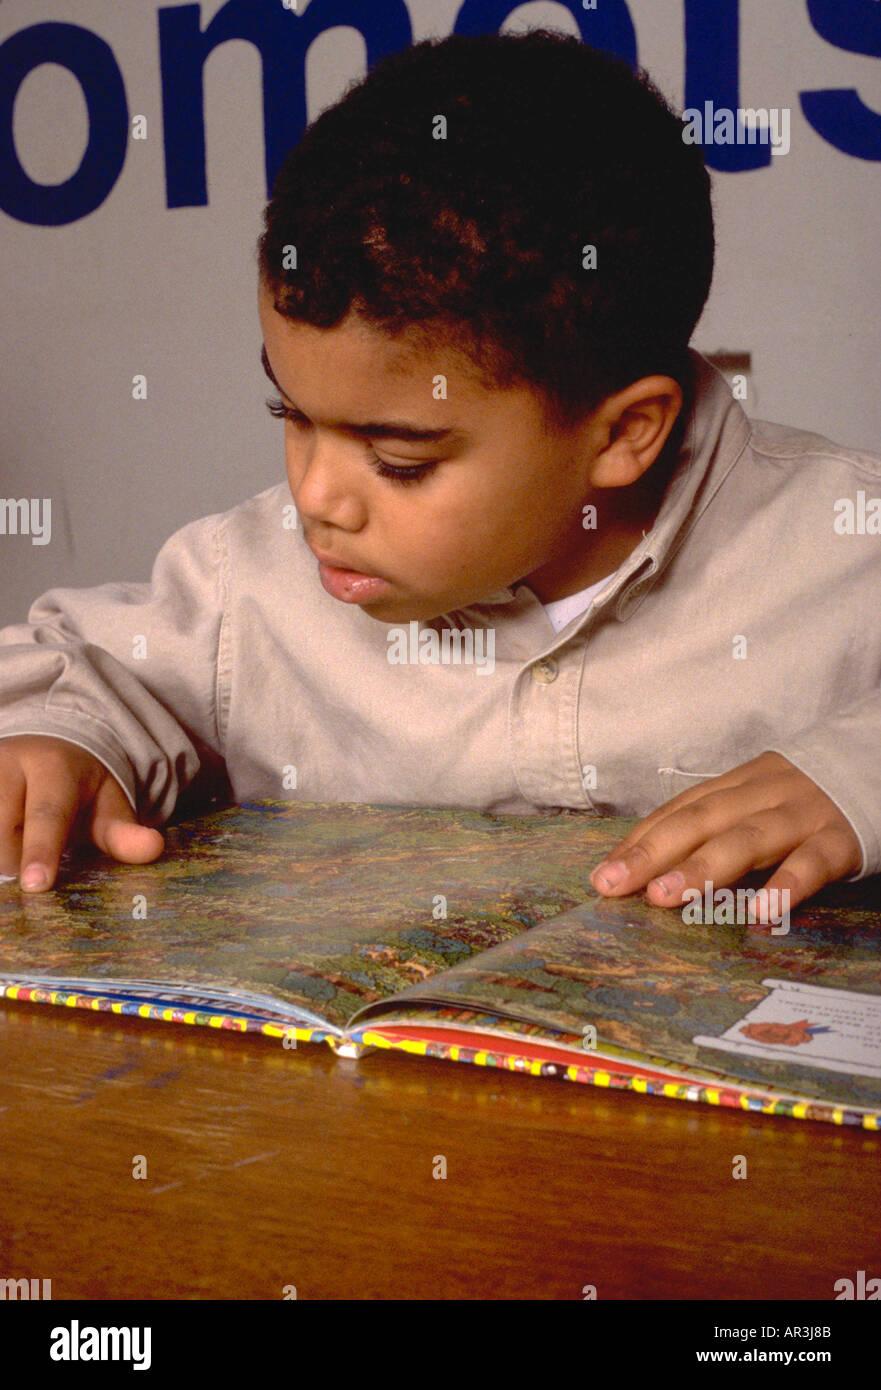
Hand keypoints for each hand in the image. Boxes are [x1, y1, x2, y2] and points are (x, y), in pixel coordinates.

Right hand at [0, 735, 164, 891]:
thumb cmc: (82, 787)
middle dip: (17, 858)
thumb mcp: (108, 804)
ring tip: (17, 848)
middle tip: (37, 863)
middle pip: (4, 832)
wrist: (49, 746)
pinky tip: (4, 848)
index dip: (40, 851)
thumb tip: (152, 849)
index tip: (35, 885)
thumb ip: (124, 831)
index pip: (46, 815)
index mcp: (53, 767)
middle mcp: (9, 763)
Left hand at [589, 752, 861, 917]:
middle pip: (701, 820)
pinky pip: (812, 862)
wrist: (877, 763)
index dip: (640, 842)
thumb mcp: (758, 800)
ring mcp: (801, 815)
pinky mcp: (840, 838)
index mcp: (737, 784)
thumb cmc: (806, 798)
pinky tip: (762, 913)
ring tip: (666, 899)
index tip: (603, 875)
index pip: (679, 811)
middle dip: (654, 853)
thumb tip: (654, 868)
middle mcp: (762, 794)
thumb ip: (716, 826)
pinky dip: (786, 885)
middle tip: (614, 885)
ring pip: (749, 838)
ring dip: (704, 868)